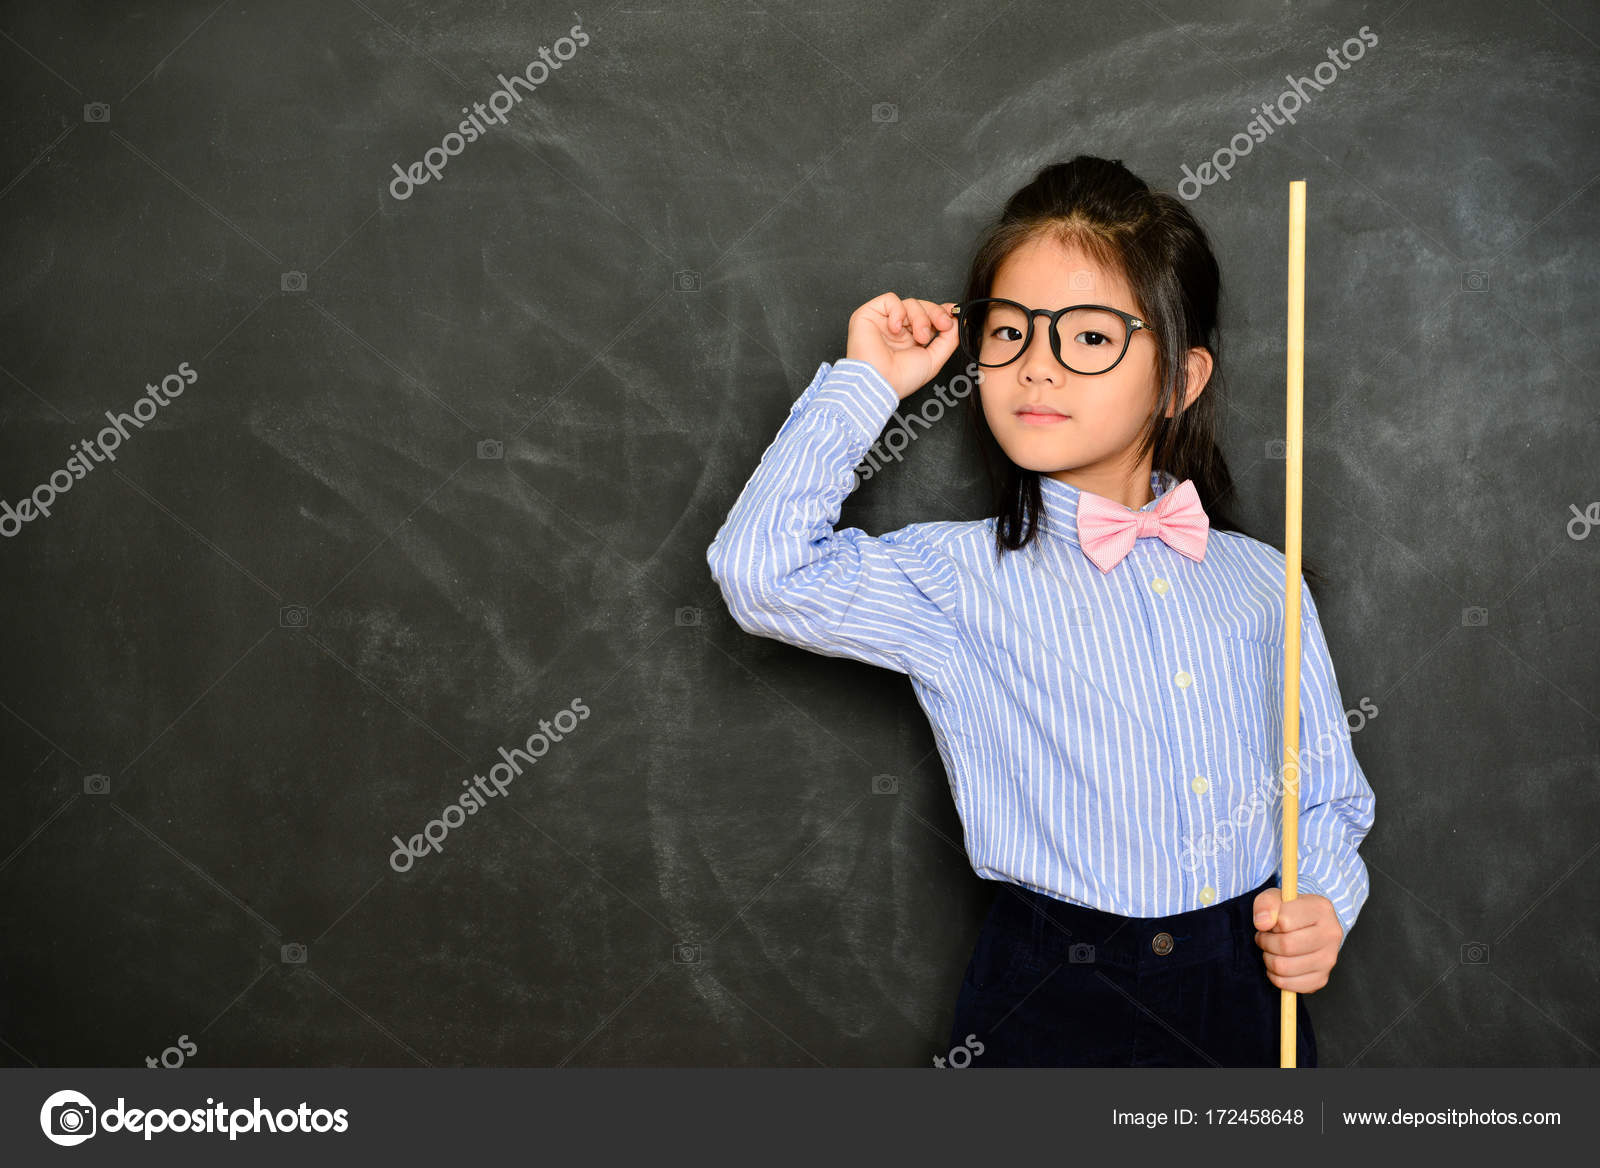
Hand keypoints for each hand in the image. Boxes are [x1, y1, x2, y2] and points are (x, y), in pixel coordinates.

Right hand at [845, 293, 960, 400]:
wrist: (879, 383)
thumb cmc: (900, 379)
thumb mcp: (934, 359)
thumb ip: (948, 339)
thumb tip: (957, 321)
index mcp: (910, 340)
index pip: (928, 317)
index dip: (941, 312)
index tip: (954, 312)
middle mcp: (898, 330)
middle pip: (921, 307)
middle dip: (936, 314)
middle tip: (943, 325)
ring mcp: (884, 322)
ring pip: (910, 303)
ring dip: (920, 318)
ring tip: (919, 337)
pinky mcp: (869, 314)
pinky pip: (890, 300)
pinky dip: (898, 312)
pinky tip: (896, 328)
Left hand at [1252, 886, 1341, 992]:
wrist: (1308, 926)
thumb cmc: (1289, 911)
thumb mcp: (1275, 897)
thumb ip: (1266, 904)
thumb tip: (1262, 923)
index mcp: (1322, 909)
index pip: (1284, 921)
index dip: (1269, 923)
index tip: (1271, 922)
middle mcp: (1331, 934)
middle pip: (1285, 946)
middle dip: (1266, 942)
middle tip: (1264, 938)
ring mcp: (1329, 959)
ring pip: (1284, 967)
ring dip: (1268, 959)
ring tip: (1271, 950)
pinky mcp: (1322, 978)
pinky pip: (1289, 985)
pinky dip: (1276, 977)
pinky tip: (1279, 964)